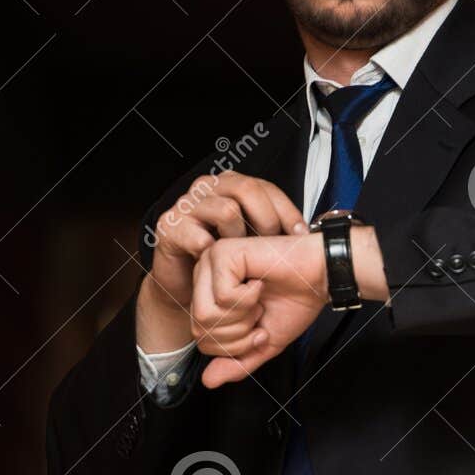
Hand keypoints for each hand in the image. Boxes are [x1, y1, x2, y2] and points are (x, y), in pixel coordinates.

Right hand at [137, 172, 305, 350]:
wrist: (186, 289)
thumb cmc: (222, 262)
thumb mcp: (253, 240)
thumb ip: (273, 228)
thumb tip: (304, 231)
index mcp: (229, 185)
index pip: (265, 186)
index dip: (287, 211)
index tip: (300, 235)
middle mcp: (208, 188)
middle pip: (247, 189)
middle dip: (267, 220)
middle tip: (272, 246)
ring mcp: (186, 205)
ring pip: (227, 210)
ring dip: (240, 238)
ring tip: (241, 257)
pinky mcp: (169, 227)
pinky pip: (199, 235)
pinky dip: (213, 253)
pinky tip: (218, 264)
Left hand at [191, 232, 328, 386]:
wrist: (322, 277)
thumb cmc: (295, 301)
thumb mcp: (263, 343)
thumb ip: (236, 362)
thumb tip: (208, 381)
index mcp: (208, 294)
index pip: (200, 337)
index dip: (234, 345)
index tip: (258, 327)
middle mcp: (203, 276)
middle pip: (200, 329)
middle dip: (238, 334)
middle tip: (259, 314)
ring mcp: (210, 262)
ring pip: (207, 315)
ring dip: (242, 317)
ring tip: (259, 299)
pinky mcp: (223, 253)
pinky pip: (223, 297)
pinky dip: (248, 299)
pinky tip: (259, 283)